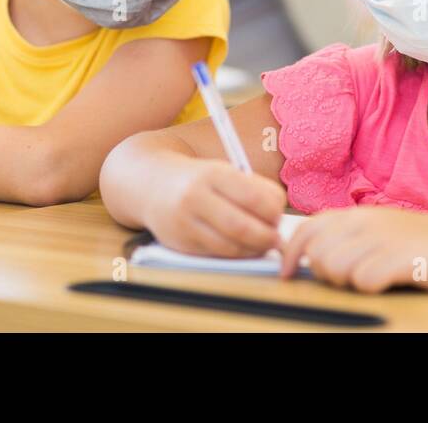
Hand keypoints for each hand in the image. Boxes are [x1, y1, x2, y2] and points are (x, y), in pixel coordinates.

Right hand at [146, 158, 286, 257]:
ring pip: (231, 246)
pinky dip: (236, 254)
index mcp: (212, 173)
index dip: (274, 210)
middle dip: (267, 236)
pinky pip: (217, 254)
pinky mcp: (180, 243)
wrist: (149, 183)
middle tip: (275, 236)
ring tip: (262, 243)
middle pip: (243, 226)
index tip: (278, 213)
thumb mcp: (221, 171)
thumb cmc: (196, 179)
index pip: (254, 196)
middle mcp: (196, 197)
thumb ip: (250, 189)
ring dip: (254, 249)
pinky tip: (243, 247)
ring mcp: (186, 222)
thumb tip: (278, 215)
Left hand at [279, 207, 427, 292]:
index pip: (306, 228)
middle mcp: (364, 221)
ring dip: (348, 282)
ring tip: (373, 278)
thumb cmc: (424, 243)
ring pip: (333, 268)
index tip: (287, 273)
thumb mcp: (380, 230)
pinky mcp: (399, 257)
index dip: (290, 254)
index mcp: (356, 214)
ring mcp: (381, 238)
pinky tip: (389, 280)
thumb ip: (348, 237)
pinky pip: (364, 281)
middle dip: (324, 274)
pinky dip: (372, 287)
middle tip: (351, 278)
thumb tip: (310, 256)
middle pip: (316, 254)